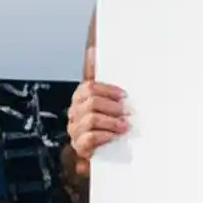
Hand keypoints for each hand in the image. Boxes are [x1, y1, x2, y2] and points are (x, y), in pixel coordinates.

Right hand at [67, 45, 127, 160]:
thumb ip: (107, 82)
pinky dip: (105, 136)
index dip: (107, 88)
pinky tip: (114, 136)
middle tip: (127, 111)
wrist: (103, 153)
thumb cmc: (108, 123)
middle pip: (91, 100)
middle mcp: (75, 110)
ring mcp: (75, 128)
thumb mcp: (110, 102)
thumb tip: (93, 49)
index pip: (89, 84)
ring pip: (90, 118)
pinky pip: (89, 137)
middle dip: (112, 106)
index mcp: (81, 96)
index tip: (123, 94)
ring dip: (111, 121)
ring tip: (124, 125)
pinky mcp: (79, 146)